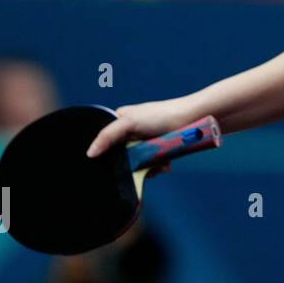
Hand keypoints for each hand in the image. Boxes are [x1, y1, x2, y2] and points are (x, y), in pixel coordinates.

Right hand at [84, 98, 198, 159]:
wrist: (194, 119)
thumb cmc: (161, 115)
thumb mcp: (129, 122)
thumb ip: (107, 136)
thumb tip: (90, 153)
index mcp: (120, 120)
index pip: (105, 141)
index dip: (106, 153)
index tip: (111, 162)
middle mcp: (132, 132)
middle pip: (122, 156)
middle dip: (130, 163)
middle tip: (139, 165)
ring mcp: (146, 142)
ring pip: (137, 164)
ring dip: (147, 167)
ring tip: (158, 164)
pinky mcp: (159, 150)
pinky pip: (152, 165)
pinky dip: (158, 167)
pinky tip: (165, 166)